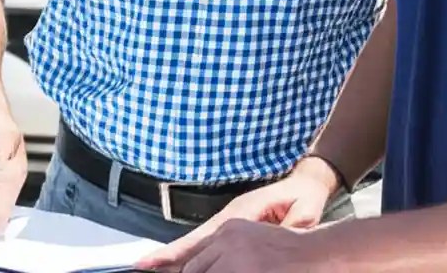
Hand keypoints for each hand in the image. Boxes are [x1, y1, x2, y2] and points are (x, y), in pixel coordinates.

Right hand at [137, 158, 338, 269]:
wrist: (304, 183)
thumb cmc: (303, 198)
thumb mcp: (303, 212)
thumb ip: (290, 225)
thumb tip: (285, 233)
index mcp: (240, 214)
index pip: (203, 237)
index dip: (178, 251)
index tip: (156, 259)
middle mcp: (228, 218)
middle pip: (192, 241)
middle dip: (167, 255)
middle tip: (142, 265)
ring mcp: (228, 221)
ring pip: (195, 242)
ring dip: (174, 255)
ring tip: (151, 266)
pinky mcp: (232, 225)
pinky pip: (206, 242)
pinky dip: (190, 253)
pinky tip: (178, 263)